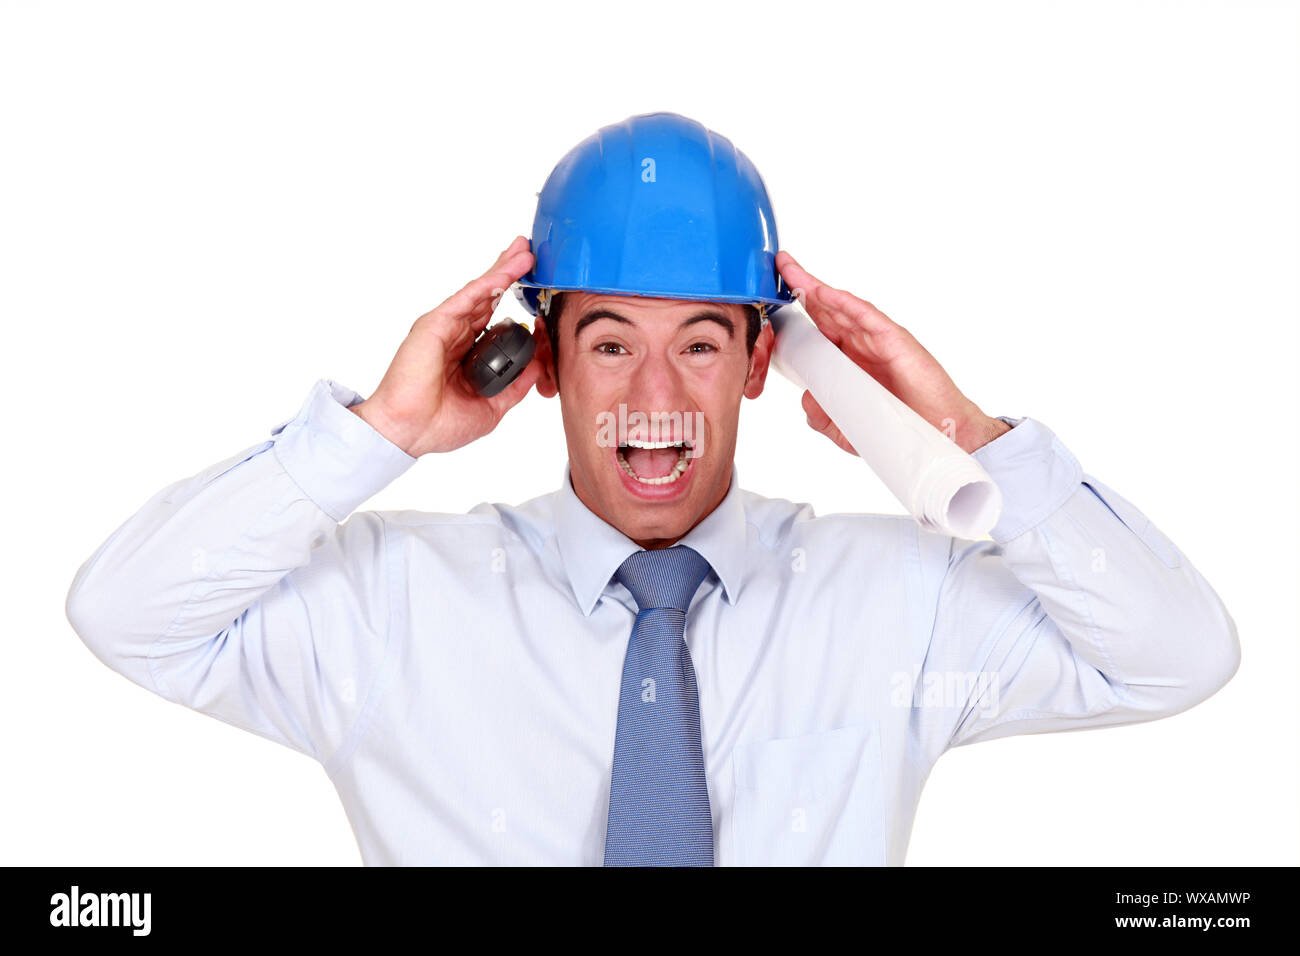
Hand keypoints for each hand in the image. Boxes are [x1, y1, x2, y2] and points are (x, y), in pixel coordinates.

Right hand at [349, 236, 542, 456]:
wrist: (409, 432)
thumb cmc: (438, 425)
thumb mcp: (491, 407)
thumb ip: (515, 387)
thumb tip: (539, 368)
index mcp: (466, 354)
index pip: (494, 320)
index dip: (514, 303)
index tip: (537, 291)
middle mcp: (456, 336)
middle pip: (487, 297)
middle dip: (509, 273)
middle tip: (530, 253)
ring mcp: (445, 328)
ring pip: (479, 292)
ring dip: (503, 270)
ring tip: (524, 252)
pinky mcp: (435, 325)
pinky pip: (466, 299)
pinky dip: (487, 284)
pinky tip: (505, 273)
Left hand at [774, 251, 1009, 454]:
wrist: (937, 437)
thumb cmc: (898, 429)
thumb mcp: (846, 429)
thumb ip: (822, 415)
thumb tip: (805, 397)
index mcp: (845, 362)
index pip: (813, 332)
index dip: (791, 316)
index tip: (766, 302)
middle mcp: (859, 345)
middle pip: (823, 310)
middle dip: (798, 287)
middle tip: (777, 266)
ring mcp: (876, 340)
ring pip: (840, 308)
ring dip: (814, 288)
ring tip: (790, 271)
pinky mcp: (895, 340)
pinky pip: (867, 317)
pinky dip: (845, 304)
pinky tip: (823, 292)